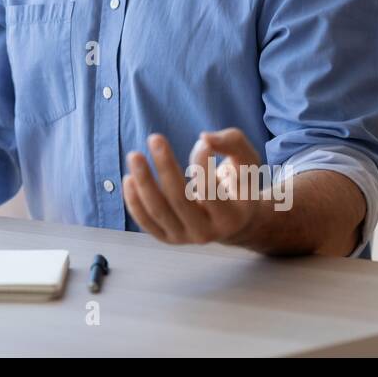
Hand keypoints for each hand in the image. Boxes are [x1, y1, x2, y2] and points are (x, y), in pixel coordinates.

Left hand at [122, 128, 264, 246]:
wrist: (233, 222)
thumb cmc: (239, 184)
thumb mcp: (248, 162)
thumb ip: (232, 143)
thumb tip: (203, 138)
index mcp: (231, 217)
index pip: (211, 191)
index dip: (202, 164)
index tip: (201, 141)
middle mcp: (207, 233)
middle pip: (180, 200)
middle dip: (165, 167)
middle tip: (155, 138)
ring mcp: (185, 238)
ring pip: (158, 211)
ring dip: (143, 182)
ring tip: (135, 156)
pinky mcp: (168, 238)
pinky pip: (146, 221)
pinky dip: (134, 200)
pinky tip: (129, 179)